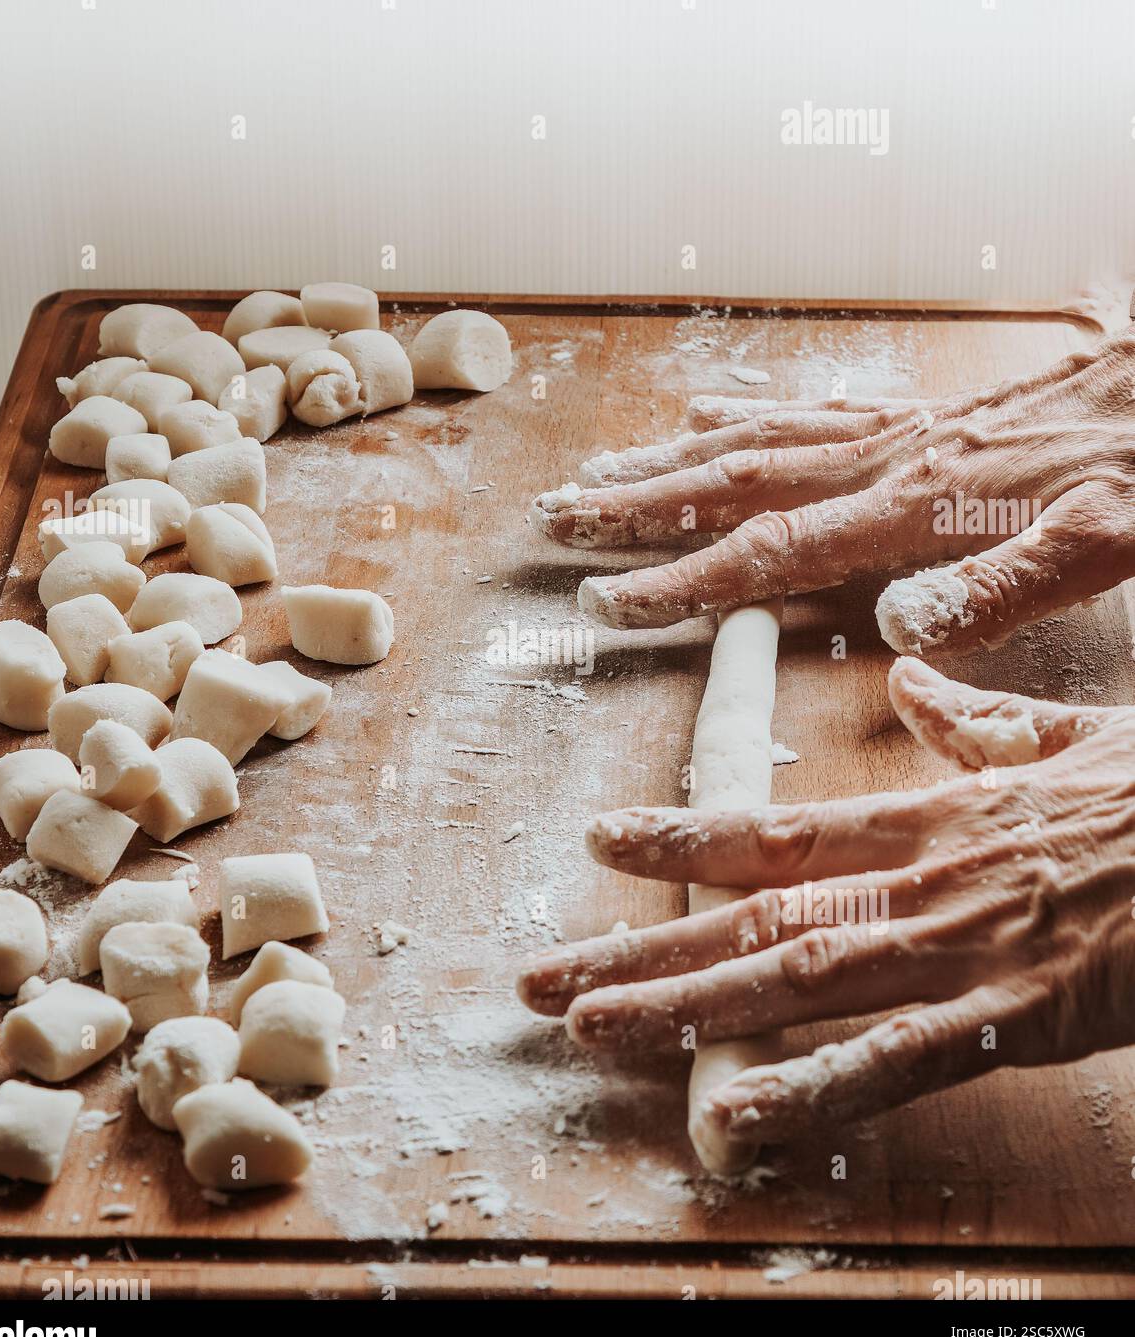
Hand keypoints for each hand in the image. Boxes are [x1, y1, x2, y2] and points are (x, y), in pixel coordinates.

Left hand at [517, 659, 1134, 1151]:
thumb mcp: (1063, 738)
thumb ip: (973, 720)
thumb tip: (909, 677)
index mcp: (931, 816)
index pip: (779, 827)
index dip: (683, 835)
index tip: (601, 843)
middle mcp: (922, 878)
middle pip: (754, 915)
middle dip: (640, 948)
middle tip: (540, 977)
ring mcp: (964, 948)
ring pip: (796, 979)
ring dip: (684, 1007)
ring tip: (589, 1030)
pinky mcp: (1021, 1017)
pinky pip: (901, 1061)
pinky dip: (814, 1090)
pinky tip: (733, 1118)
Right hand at [530, 330, 1134, 653]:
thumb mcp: (1102, 540)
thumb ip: (1002, 586)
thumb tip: (893, 620)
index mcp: (912, 509)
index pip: (770, 551)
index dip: (681, 579)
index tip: (605, 597)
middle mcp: (882, 464)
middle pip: (733, 485)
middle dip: (638, 507)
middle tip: (558, 517)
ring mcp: (890, 434)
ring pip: (753, 444)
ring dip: (667, 462)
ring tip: (596, 474)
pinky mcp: (910, 418)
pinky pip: (802, 414)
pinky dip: (737, 418)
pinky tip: (695, 416)